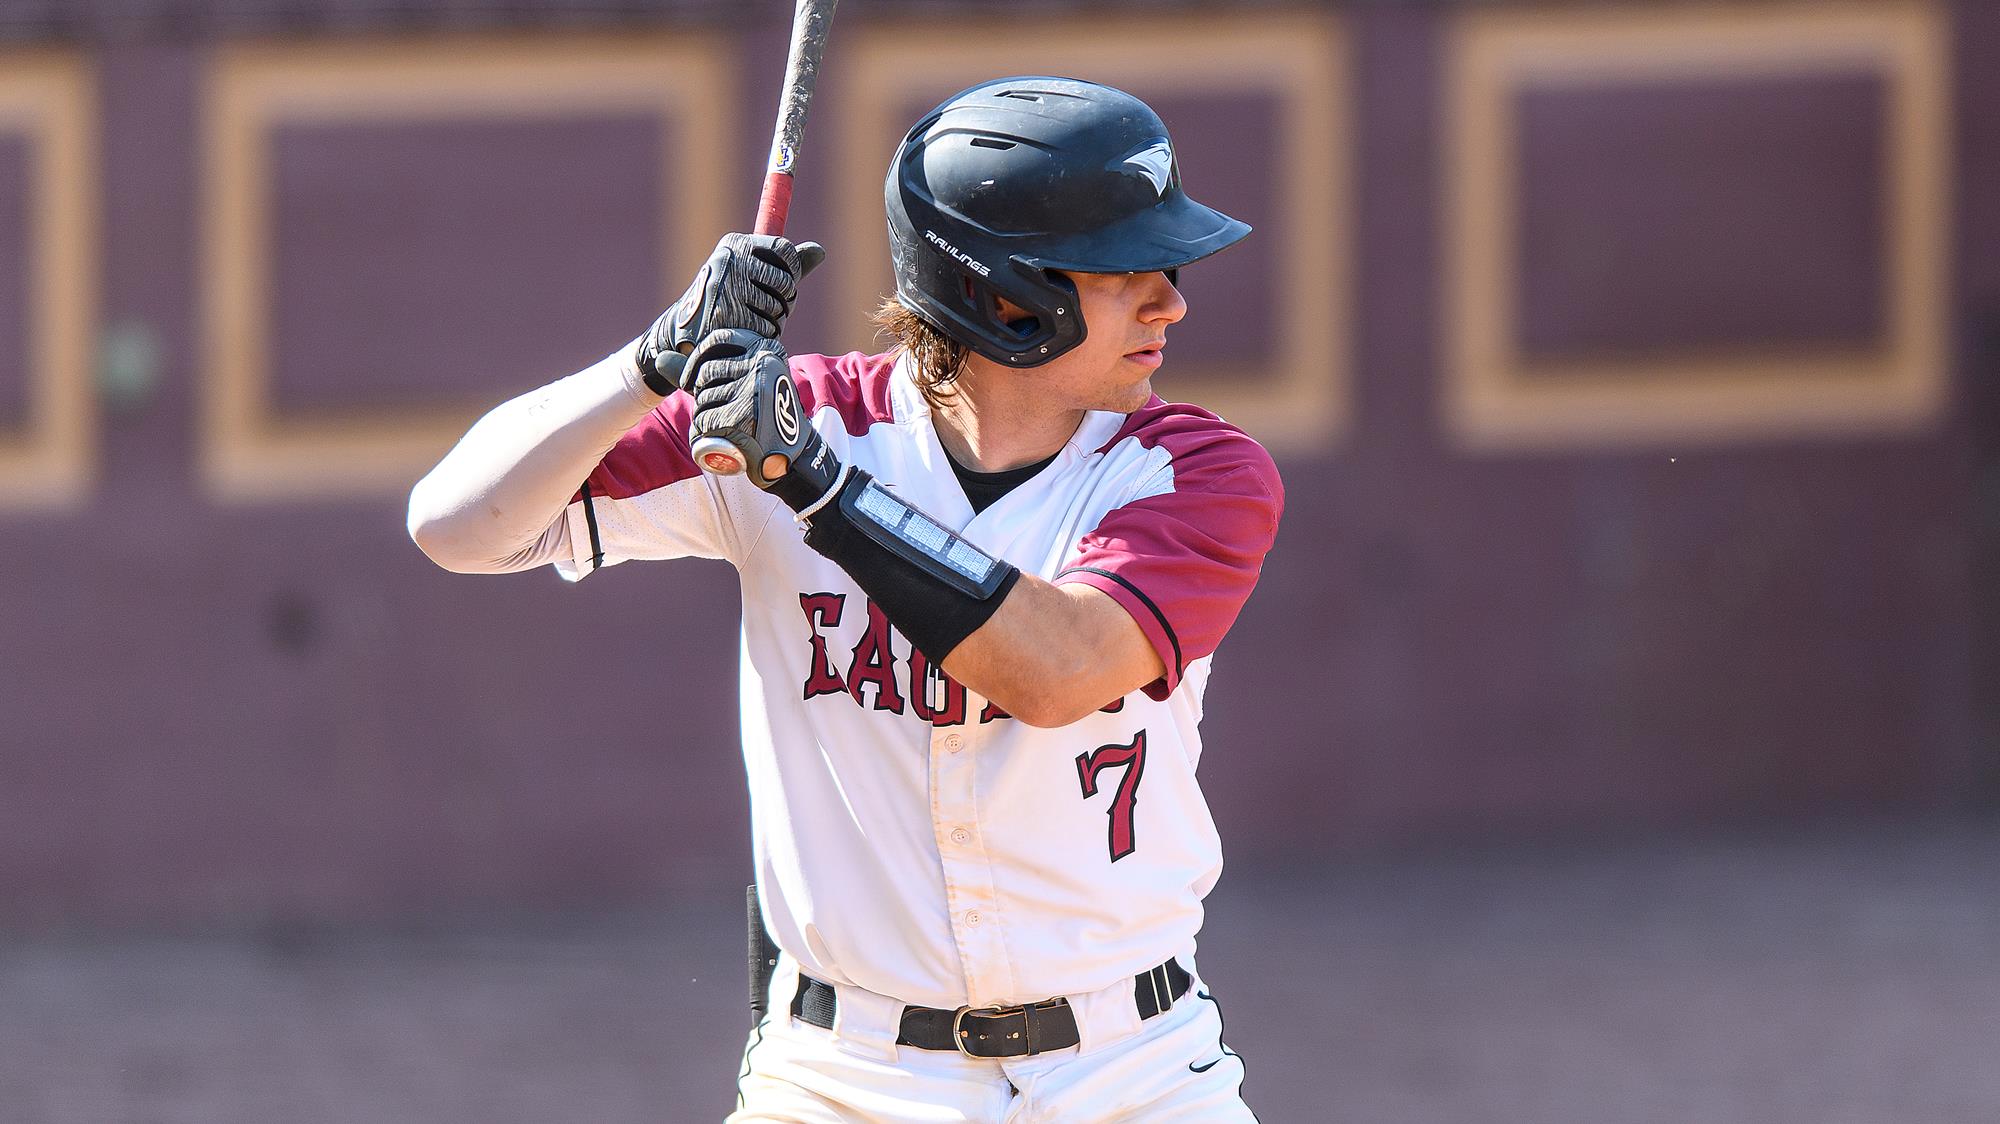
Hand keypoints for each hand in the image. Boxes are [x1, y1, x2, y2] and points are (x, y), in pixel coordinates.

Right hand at [635, 234, 825, 394]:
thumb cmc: (729, 299)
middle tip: (767, 306)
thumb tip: (820, 251)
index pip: (785, 250)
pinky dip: (764, 335)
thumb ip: (787, 265)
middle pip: (785, 282)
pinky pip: (767, 328)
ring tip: (752, 318)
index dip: (792, 270)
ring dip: (773, 320)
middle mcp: (730, 261)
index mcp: (736, 244)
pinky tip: (748, 332)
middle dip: (784, 299)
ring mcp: (727, 288)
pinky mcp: (727, 316)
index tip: (782, 282)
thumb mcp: (754, 274)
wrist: (687, 330)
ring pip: (778, 307)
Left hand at [686, 329, 839, 504]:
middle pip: (706, 373)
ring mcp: (753, 390)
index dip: (697, 358)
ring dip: (704, 415)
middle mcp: (762, 365)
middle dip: (702, 394)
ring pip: (703, 399)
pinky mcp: (744, 416)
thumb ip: (702, 368)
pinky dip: (704, 433)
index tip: (693, 378)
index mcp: (766, 350)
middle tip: (721, 410)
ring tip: (725, 425)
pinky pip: (705, 421)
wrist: (796, 455)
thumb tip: (658, 358)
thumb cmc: (764, 415)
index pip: (718, 340)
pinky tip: (721, 437)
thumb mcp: (744, 383)